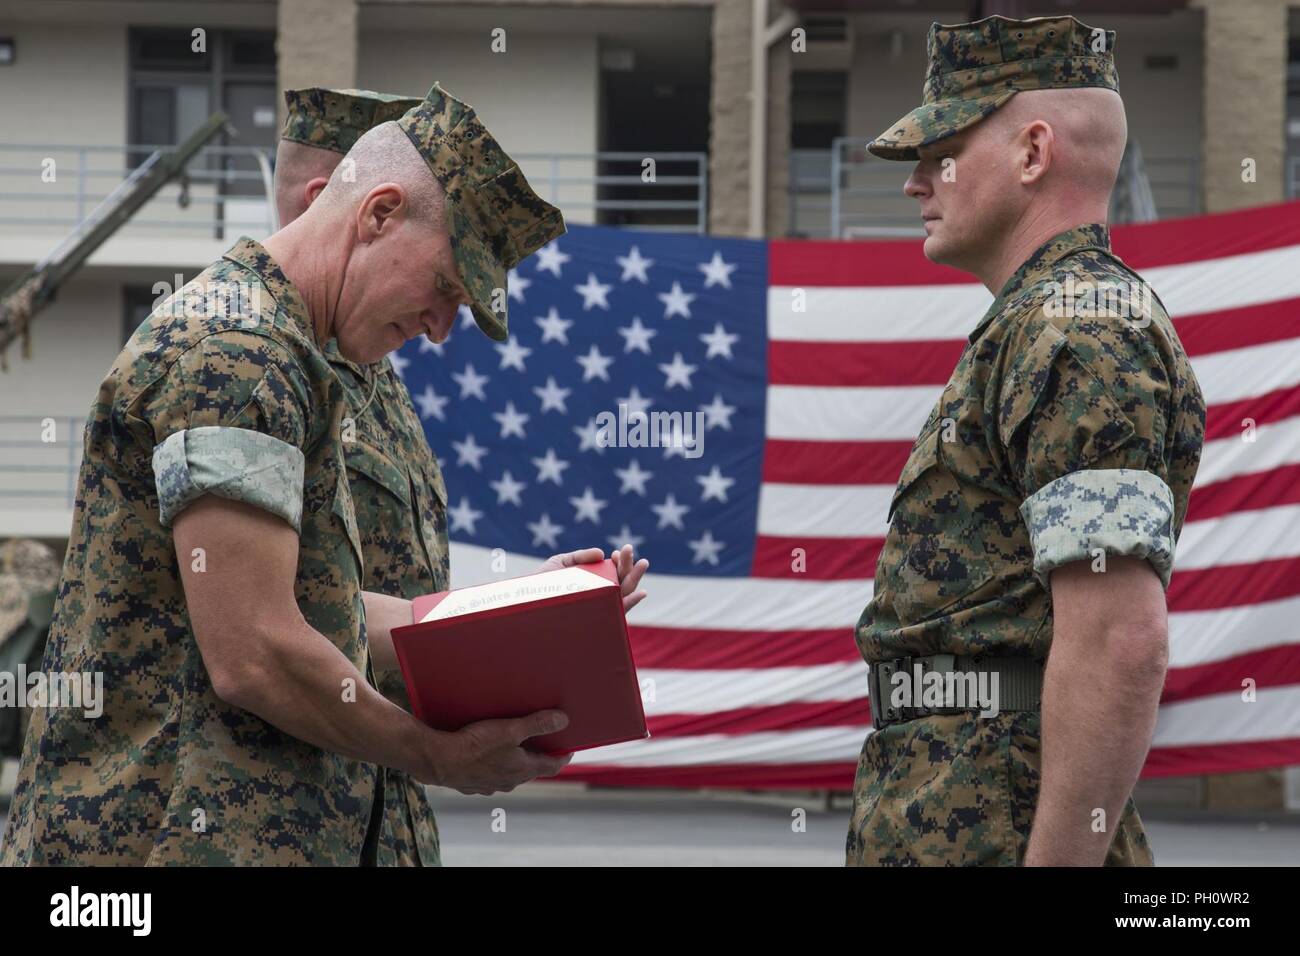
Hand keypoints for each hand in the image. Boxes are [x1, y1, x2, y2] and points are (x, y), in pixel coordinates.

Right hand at [422, 709, 573, 793]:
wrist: (439, 761)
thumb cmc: (476, 746)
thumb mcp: (511, 729)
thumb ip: (537, 724)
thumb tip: (563, 720)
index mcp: (523, 769)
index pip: (552, 766)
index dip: (563, 757)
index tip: (569, 750)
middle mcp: (510, 782)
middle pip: (531, 770)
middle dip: (539, 757)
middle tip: (544, 743)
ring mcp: (491, 785)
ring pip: (511, 774)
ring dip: (516, 762)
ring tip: (515, 746)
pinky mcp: (474, 785)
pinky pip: (492, 775)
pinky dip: (496, 766)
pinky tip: (488, 756)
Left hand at [540, 543, 648, 612]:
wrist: (526, 602)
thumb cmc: (543, 584)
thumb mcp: (562, 563)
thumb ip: (582, 557)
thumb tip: (602, 553)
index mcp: (594, 581)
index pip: (613, 571)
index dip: (620, 561)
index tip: (618, 552)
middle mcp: (600, 594)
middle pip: (621, 579)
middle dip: (629, 565)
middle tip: (630, 549)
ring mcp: (601, 606)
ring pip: (624, 593)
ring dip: (635, 578)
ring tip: (643, 562)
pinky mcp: (598, 619)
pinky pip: (619, 613)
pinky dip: (632, 603)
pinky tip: (642, 592)